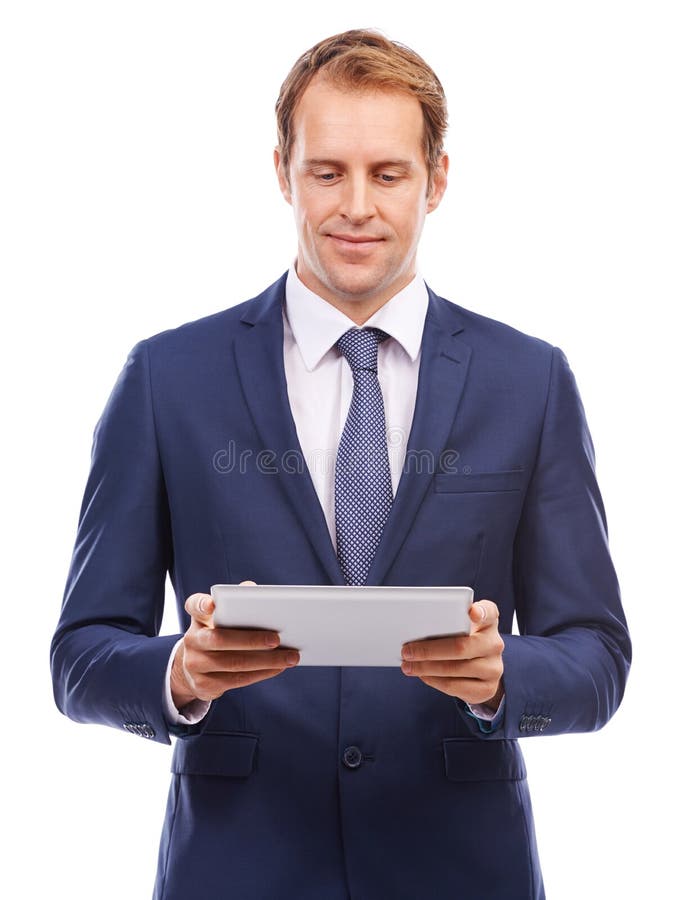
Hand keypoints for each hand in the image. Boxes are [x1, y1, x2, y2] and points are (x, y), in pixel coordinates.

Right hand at [170, 581, 299, 707]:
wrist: (196, 669)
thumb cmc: (220, 633)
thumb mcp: (223, 617)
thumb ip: (236, 602)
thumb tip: (254, 590)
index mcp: (198, 617)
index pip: (195, 605)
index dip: (202, 605)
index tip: (213, 604)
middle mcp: (192, 640)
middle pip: (220, 639)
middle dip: (251, 640)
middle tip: (277, 639)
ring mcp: (195, 664)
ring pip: (233, 663)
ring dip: (266, 661)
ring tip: (290, 657)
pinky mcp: (203, 685)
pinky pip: (237, 680)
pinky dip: (261, 673)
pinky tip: (278, 668)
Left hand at [400, 599, 504, 708]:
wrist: (482, 668)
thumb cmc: (464, 638)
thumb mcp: (462, 625)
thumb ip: (448, 620)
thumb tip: (415, 628)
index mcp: (488, 621)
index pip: (488, 612)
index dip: (480, 612)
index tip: (471, 612)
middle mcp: (495, 643)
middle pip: (460, 647)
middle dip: (428, 650)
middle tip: (406, 651)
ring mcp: (494, 668)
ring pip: (454, 669)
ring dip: (426, 668)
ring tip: (408, 665)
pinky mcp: (487, 688)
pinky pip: (455, 687)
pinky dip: (434, 680)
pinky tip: (422, 675)